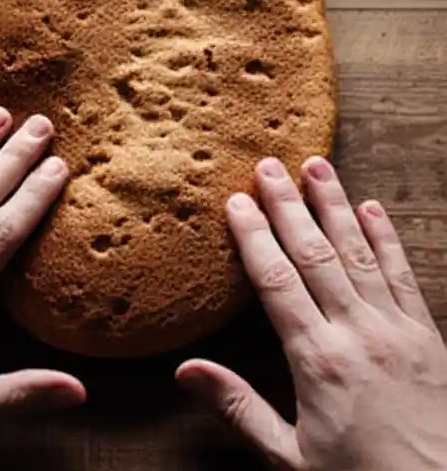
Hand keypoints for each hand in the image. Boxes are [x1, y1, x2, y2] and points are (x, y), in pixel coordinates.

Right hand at [177, 157, 446, 469]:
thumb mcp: (289, 456)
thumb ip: (238, 408)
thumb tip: (184, 370)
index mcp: (319, 360)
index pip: (278, 282)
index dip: (254, 237)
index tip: (235, 201)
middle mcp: (360, 334)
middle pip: (318, 255)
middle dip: (290, 206)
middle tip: (269, 164)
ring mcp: (399, 332)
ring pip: (361, 254)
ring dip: (336, 207)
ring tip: (317, 166)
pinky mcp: (429, 339)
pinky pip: (403, 276)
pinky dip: (387, 239)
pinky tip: (373, 210)